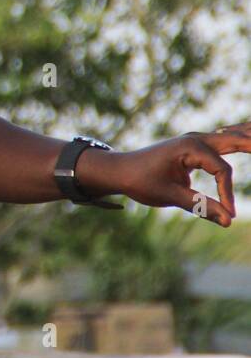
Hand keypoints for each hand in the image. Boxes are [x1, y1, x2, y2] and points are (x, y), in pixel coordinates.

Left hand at [106, 121, 248, 225]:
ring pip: (232, 136)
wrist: (119, 170)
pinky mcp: (196, 146)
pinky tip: (249, 136)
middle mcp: (196, 139)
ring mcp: (196, 140)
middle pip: (236, 140)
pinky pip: (224, 141)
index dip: (228, 194)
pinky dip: (240, 139)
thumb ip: (200, 205)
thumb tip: (230, 221)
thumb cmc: (140, 181)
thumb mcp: (169, 196)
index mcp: (190, 147)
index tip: (229, 215)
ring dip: (249, 136)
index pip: (222, 171)